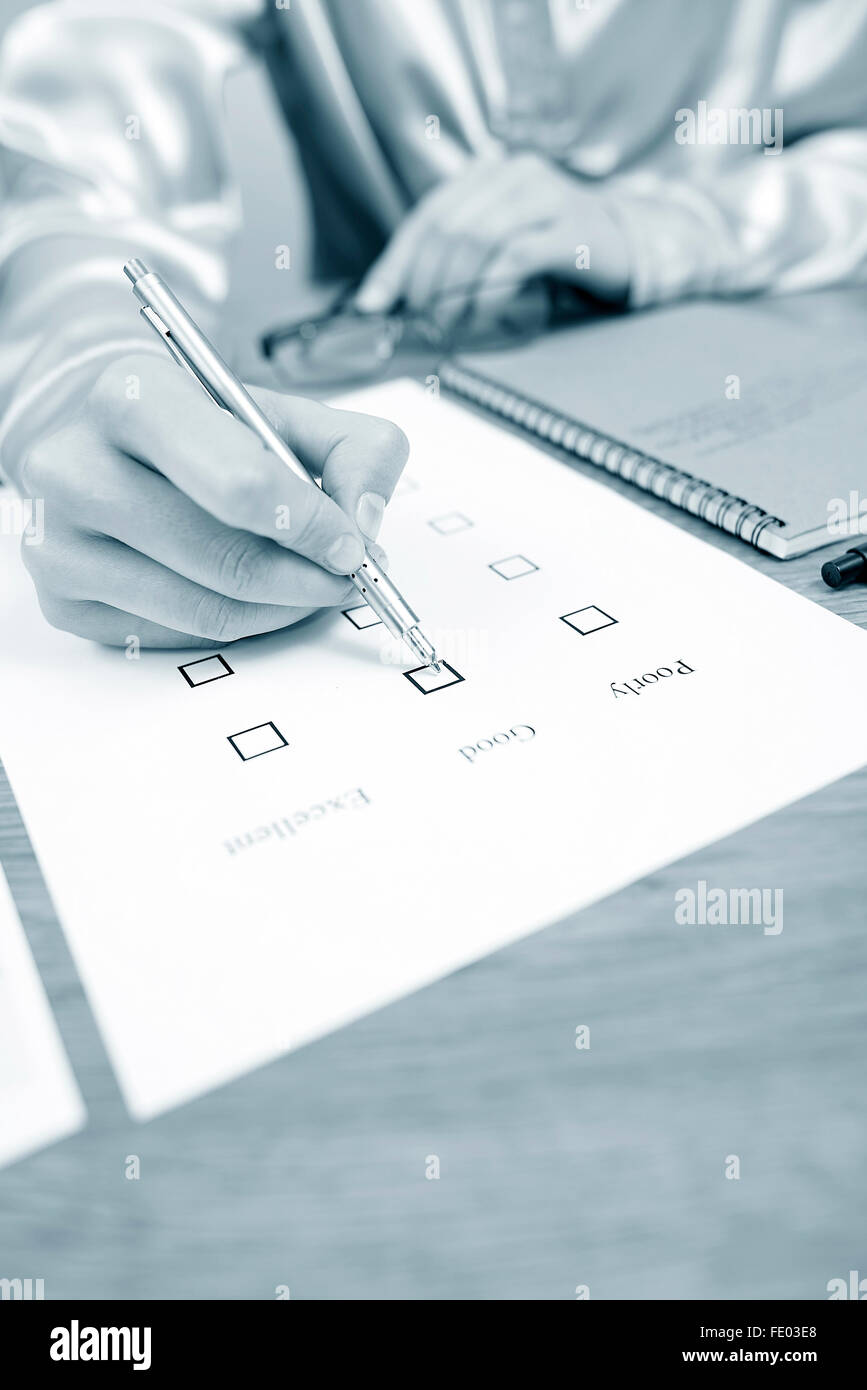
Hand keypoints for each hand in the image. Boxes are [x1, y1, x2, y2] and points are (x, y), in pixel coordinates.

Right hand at [17, 353, 407, 646]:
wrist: (115, 451)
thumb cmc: (204, 436)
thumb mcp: (287, 415)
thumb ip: (354, 450)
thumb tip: (364, 519)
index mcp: (133, 396)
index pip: (238, 482)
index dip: (309, 523)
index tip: (350, 544)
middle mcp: (76, 464)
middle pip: (222, 555)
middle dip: (303, 575)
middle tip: (342, 577)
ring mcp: (59, 536)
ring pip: (203, 607)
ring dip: (279, 609)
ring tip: (307, 586)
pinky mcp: (61, 596)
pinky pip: (175, 635)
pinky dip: (234, 626)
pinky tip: (250, 597)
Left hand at [355, 152, 629, 332]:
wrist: (625, 246)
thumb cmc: (552, 251)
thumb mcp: (496, 247)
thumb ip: (448, 262)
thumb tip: (384, 300)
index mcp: (488, 174)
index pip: (427, 216)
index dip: (395, 263)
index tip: (373, 305)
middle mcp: (514, 174)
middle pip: (449, 228)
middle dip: (424, 281)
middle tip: (420, 321)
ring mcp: (546, 196)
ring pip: (478, 239)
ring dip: (454, 290)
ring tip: (447, 323)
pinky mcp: (570, 228)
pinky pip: (515, 258)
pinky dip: (489, 292)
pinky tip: (480, 316)